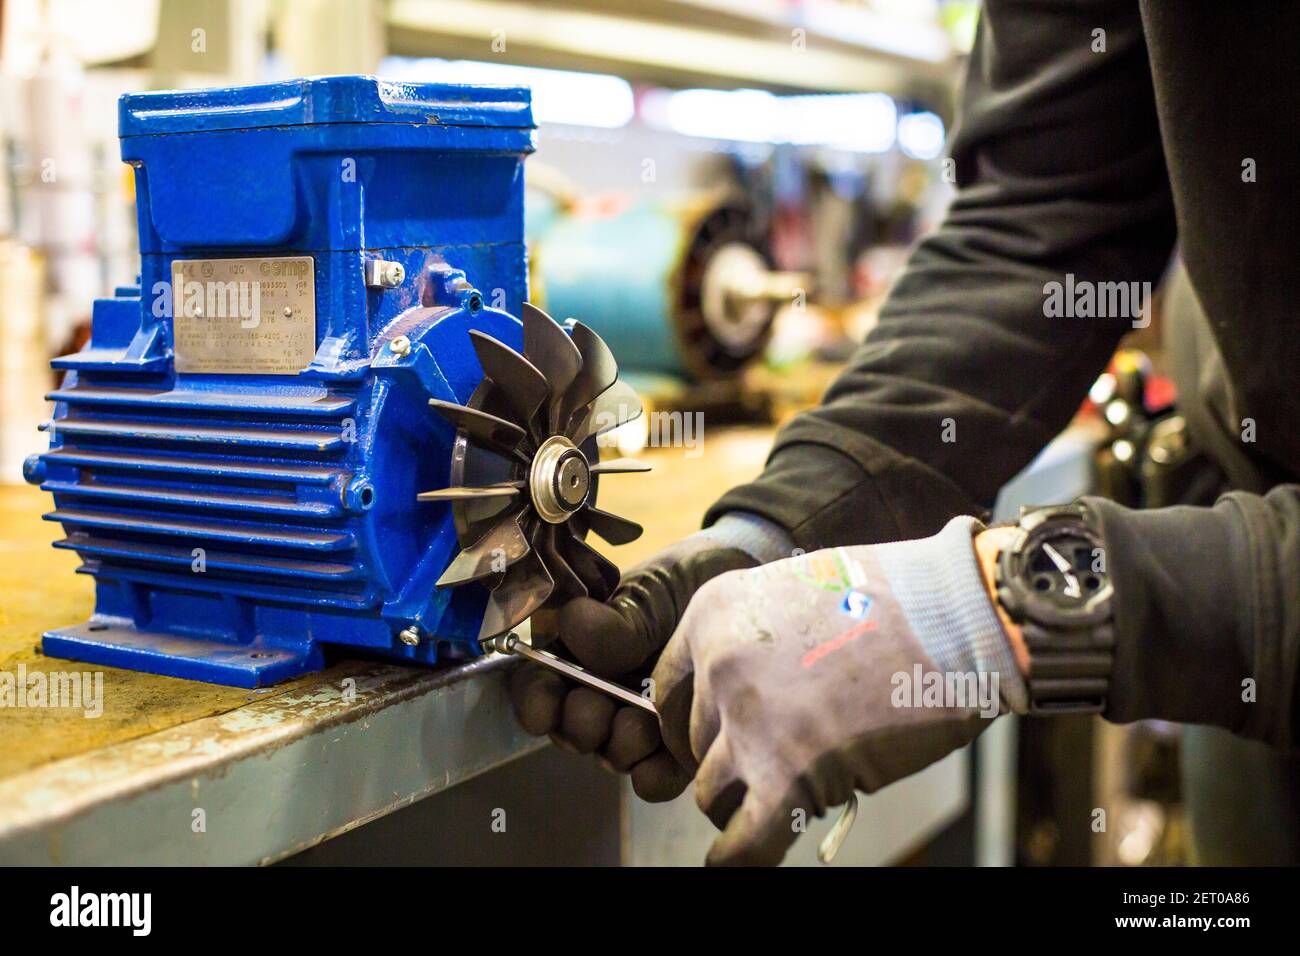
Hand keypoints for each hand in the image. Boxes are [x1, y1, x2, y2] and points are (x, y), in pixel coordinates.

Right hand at [509, 534, 758, 800]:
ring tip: (642, 725)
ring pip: (610, 754)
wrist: (747, 584)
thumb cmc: (686, 580)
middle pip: (570, 727)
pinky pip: (653, 776)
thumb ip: (617, 620)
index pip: (539, 683)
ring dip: (619, 747)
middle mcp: (601, 691)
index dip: (535, 701)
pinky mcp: (676, 745)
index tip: (543, 712)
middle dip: (581, 725)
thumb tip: (572, 626)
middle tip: (598, 712)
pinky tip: (663, 758)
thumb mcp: (651, 593)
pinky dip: (653, 775)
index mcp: (578, 651)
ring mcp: (637, 720)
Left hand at [651, 516, 1022, 864]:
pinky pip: (741, 841)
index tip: (710, 740)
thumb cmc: (891, 601)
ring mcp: (748, 719)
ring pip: (711, 792)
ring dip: (742, 799)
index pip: (667, 690)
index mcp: (712, 613)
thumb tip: (733, 694)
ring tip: (784, 792)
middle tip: (774, 757)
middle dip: (728, 756)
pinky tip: (743, 856)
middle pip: (692, 742)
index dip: (688, 723)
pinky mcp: (787, 773)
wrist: (953, 615)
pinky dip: (738, 856)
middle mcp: (718, 663)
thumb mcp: (792, 593)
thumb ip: (754, 640)